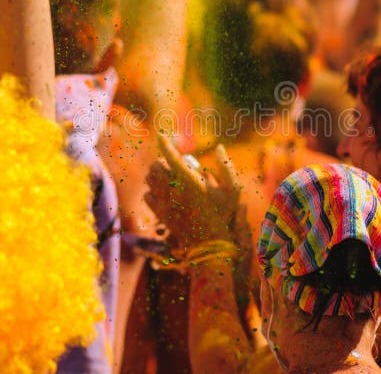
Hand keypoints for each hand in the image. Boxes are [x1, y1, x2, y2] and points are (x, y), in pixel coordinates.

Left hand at [145, 135, 240, 249]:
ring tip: (167, 177)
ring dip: (155, 174)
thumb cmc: (224, 215)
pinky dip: (152, 191)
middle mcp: (173, 190)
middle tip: (172, 164)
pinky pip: (147, 196)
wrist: (209, 245)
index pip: (171, 155)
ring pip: (149, 180)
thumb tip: (219, 147)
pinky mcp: (159, 214)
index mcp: (190, 181)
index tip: (161, 134)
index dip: (164, 142)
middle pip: (155, 166)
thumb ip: (226, 166)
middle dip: (161, 161)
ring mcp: (164, 203)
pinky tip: (162, 193)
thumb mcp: (233, 190)